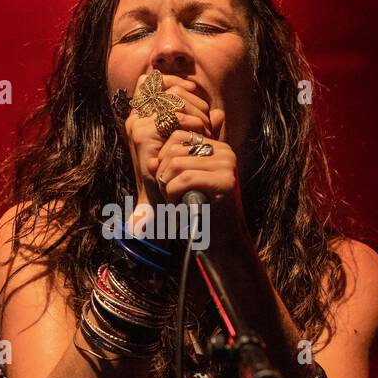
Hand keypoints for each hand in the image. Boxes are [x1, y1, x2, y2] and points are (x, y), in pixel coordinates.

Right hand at [123, 72, 213, 210]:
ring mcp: (138, 125)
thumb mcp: (194, 150)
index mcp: (144, 117)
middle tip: (205, 115)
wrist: (165, 199)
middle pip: (165, 85)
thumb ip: (204, 131)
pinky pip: (172, 114)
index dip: (176, 82)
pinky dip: (191, 119)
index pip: (154, 81)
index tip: (196, 94)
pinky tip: (202, 131)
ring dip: (194, 108)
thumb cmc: (179, 175)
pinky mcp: (143, 133)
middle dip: (191, 97)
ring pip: (171, 96)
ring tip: (205, 126)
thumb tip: (219, 114)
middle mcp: (136, 117)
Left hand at [152, 109, 250, 248]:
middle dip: (164, 174)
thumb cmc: (201, 213)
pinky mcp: (225, 181)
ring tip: (175, 202)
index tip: (166, 180)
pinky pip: (183, 179)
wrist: (223, 241)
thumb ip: (168, 169)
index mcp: (217, 148)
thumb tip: (151, 162)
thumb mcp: (182, 186)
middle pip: (175, 150)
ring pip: (176, 164)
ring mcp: (227, 166)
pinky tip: (180, 207)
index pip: (178, 136)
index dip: (163, 158)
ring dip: (167, 186)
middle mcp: (225, 152)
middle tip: (169, 195)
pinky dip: (174, 195)